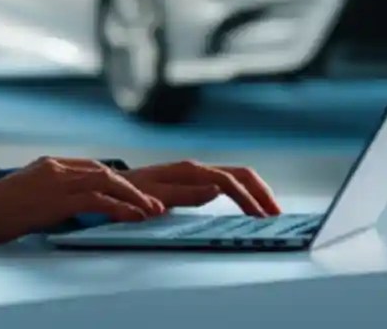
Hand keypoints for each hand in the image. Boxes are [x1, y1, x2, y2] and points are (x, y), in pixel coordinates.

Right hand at [0, 157, 164, 242]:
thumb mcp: (30, 197)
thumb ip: (53, 196)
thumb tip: (76, 210)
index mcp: (51, 165)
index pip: (93, 168)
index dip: (118, 181)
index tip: (134, 194)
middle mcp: (57, 168)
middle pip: (105, 172)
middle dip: (132, 189)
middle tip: (153, 204)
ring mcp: (57, 181)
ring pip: (106, 183)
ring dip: (133, 198)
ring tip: (151, 212)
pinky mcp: (55, 199)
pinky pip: (96, 201)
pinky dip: (119, 208)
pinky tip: (132, 217)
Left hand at [122, 161, 282, 217]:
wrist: (108, 186)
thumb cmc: (127, 193)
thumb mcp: (153, 196)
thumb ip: (184, 194)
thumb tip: (216, 190)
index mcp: (189, 172)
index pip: (230, 182)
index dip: (250, 199)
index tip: (263, 217)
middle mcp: (196, 169)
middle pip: (241, 174)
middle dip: (262, 193)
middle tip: (277, 216)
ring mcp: (196, 174)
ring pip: (237, 177)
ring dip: (256, 193)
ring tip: (270, 214)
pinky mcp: (194, 181)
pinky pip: (228, 183)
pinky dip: (244, 194)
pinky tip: (249, 209)